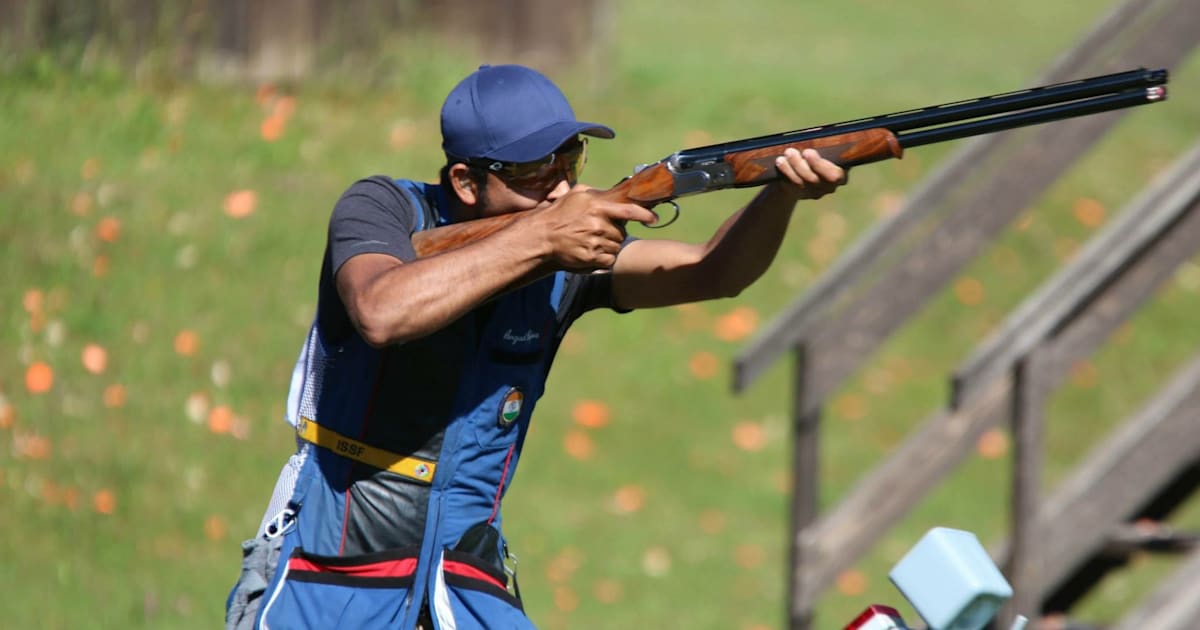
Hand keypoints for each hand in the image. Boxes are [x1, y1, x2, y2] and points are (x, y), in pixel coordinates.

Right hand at [526, 186, 658, 270]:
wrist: (542, 237)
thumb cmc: (559, 214)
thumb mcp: (577, 195)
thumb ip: (597, 193)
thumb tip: (614, 192)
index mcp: (598, 206)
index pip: (629, 210)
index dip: (644, 215)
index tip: (654, 219)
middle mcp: (599, 224)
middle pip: (622, 232)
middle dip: (615, 232)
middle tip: (600, 230)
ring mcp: (596, 242)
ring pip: (616, 246)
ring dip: (610, 245)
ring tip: (593, 241)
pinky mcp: (591, 258)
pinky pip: (609, 260)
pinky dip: (605, 258)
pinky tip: (593, 252)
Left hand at [774, 148, 846, 200]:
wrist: (807, 166)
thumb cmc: (820, 151)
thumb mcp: (823, 145)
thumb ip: (822, 143)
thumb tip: (810, 134)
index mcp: (841, 172)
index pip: (834, 175)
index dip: (820, 165)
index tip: (807, 152)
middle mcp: (830, 186)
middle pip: (814, 180)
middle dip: (800, 165)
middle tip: (790, 151)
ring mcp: (815, 192)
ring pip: (801, 183)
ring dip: (790, 168)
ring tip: (783, 156)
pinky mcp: (801, 194)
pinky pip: (791, 186)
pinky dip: (785, 173)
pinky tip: (780, 163)